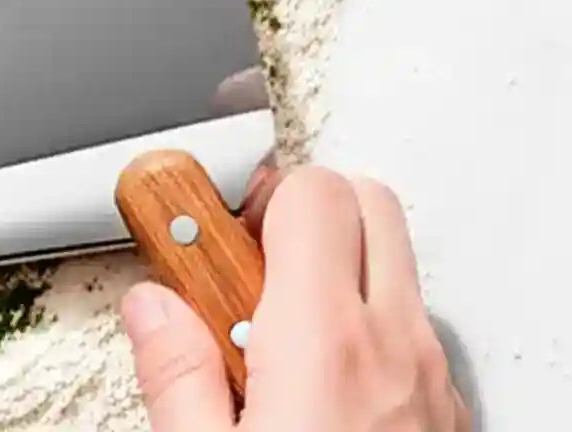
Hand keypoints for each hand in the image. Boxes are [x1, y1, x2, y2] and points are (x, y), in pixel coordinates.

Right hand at [120, 164, 470, 430]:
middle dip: (301, 212)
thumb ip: (176, 373)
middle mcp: (392, 345)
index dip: (251, 198)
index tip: (205, 235)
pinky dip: (363, 322)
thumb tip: (153, 306)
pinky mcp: (446, 407)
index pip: (311, 193)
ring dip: (333, 269)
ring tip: (270, 333)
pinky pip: (409, 324)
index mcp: (324, 345)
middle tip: (243, 268)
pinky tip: (315, 378)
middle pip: (367, 201)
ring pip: (393, 262)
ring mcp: (429, 374)